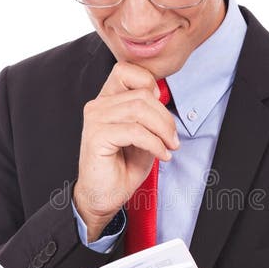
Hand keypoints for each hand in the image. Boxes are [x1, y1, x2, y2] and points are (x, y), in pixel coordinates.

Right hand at [73, 62, 179, 240]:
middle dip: (165, 117)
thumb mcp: (143, 135)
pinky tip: (161, 155)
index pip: (126, 71)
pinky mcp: (97, 136)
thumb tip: (161, 98)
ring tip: (168, 147)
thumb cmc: (121, 167)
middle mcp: (98, 106)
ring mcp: (95, 120)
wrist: (103, 196)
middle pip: (141, 94)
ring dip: (162, 130)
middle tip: (173, 138)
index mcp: (107, 101)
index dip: (149, 84)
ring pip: (140, 109)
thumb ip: (149, 114)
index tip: (162, 110)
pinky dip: (154, 143)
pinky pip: (135, 131)